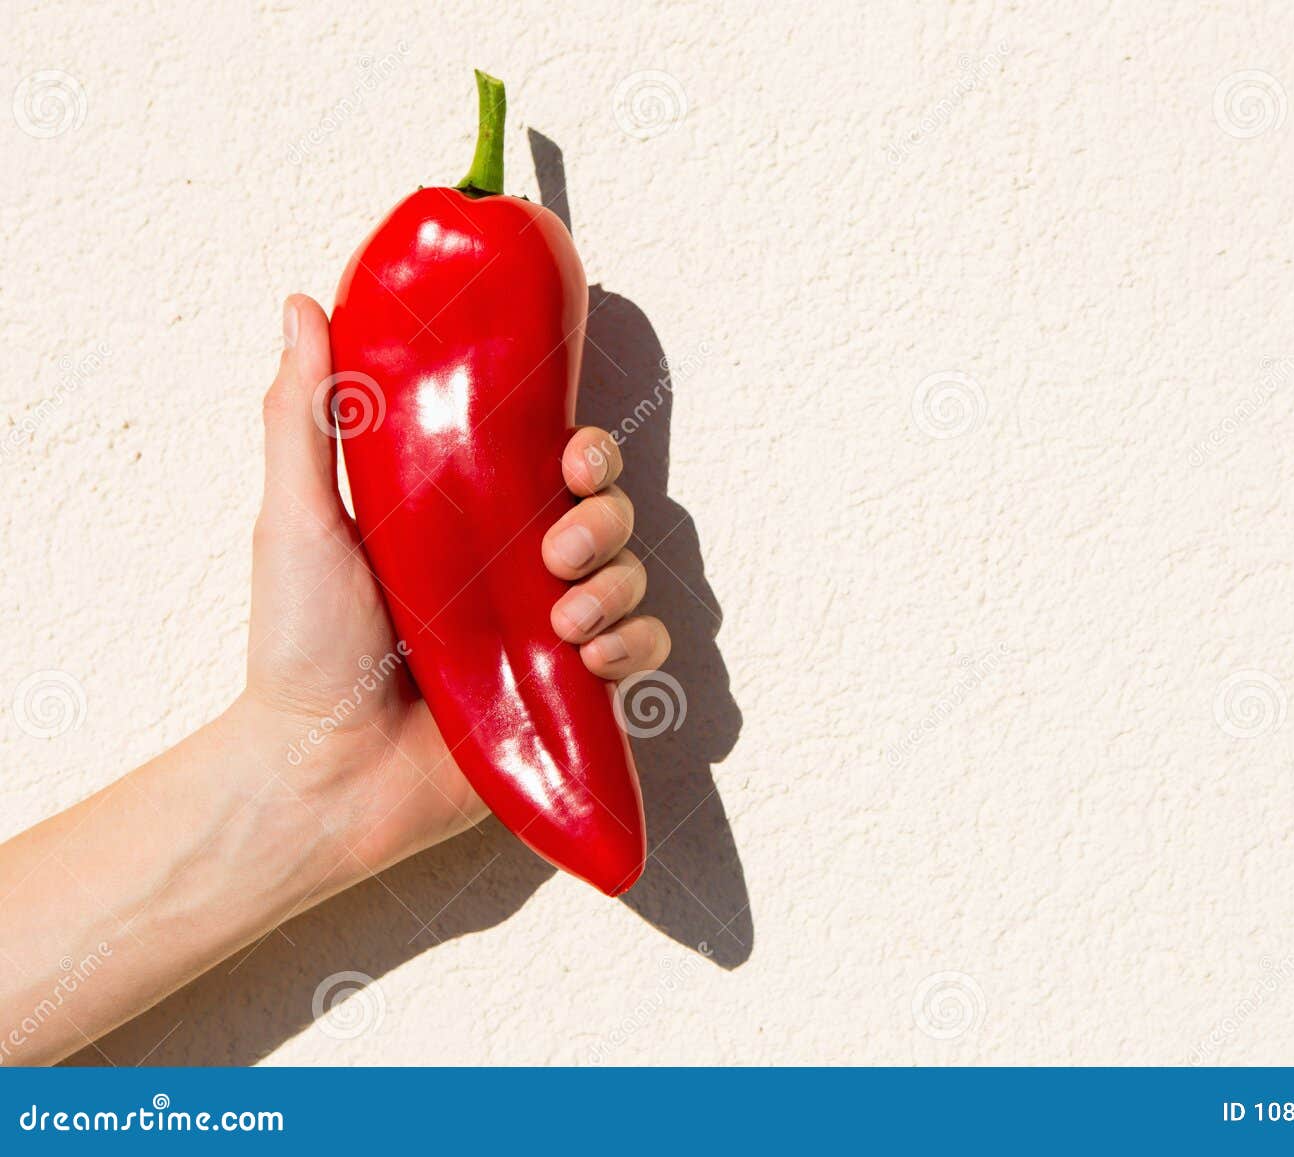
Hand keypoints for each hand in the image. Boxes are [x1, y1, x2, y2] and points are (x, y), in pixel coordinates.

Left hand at [240, 295, 670, 893]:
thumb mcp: (298, 519)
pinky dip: (632, 647)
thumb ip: (304, 415)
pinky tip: (588, 657)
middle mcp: (515, 571)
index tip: (570, 459)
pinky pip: (640, 655)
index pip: (553, 463)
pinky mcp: (567, 696)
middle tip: (558, 548)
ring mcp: (544, 634)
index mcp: (467, 521)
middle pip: (608, 514)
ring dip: (616, 587)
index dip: (584, 451)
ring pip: (630, 580)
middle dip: (604, 518)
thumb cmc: (301, 647)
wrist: (319, 770)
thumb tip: (303, 307)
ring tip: (563, 618)